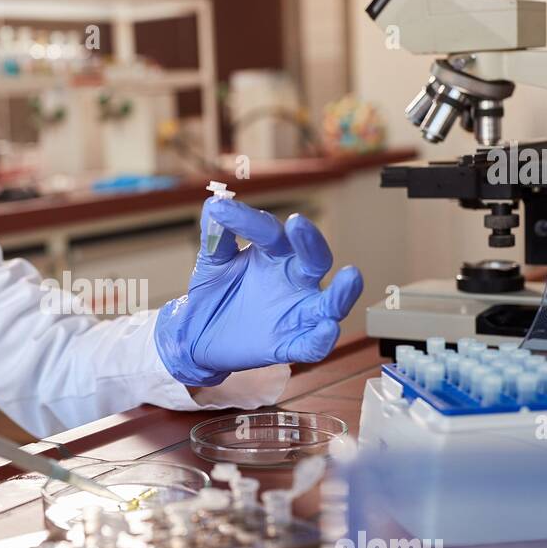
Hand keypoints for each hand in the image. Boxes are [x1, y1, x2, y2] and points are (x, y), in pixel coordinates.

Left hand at [154, 198, 362, 386]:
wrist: (196, 337)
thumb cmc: (214, 293)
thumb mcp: (212, 262)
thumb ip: (216, 236)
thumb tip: (214, 203)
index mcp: (276, 254)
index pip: (271, 232)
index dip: (248, 221)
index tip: (222, 211)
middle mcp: (295, 279)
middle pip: (314, 258)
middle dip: (309, 242)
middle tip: (297, 224)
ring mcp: (298, 312)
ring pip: (331, 302)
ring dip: (342, 291)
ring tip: (350, 275)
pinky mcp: (291, 344)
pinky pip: (313, 343)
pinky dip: (323, 337)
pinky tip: (328, 328)